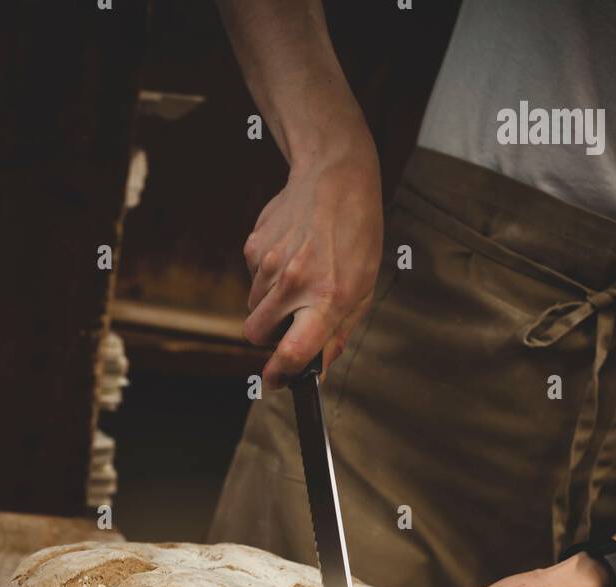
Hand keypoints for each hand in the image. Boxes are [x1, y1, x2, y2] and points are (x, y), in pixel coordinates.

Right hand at [242, 130, 382, 389]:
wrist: (336, 176)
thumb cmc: (356, 235)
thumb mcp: (362, 288)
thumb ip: (338, 332)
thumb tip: (319, 368)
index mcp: (327, 297)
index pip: (293, 351)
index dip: (281, 374)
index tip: (276, 381)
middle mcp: (294, 282)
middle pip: (256, 333)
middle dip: (268, 336)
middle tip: (290, 320)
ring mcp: (269, 263)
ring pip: (253, 306)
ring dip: (270, 303)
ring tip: (298, 276)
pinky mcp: (254, 246)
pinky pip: (253, 278)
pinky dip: (267, 276)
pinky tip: (290, 253)